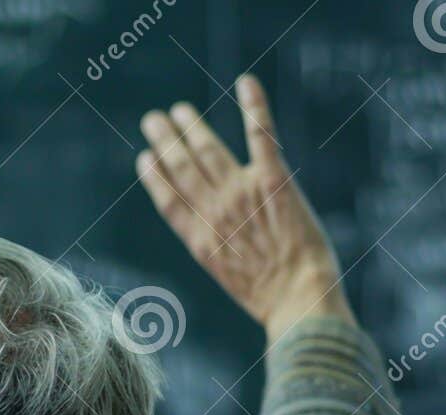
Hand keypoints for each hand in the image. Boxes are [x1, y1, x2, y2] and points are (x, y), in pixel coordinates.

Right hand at [137, 75, 352, 339]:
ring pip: (209, 149)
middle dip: (165, 140)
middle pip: (183, 167)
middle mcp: (215, 212)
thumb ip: (217, 248)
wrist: (300, 302)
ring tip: (179, 109)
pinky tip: (245, 83)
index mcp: (201, 240)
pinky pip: (260, 136)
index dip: (154, 176)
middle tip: (154, 119)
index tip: (146, 157)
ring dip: (192, 125)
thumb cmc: (271, 299)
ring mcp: (243, 194)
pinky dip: (253, 106)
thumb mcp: (229, 278)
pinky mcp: (275, 182)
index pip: (168, 200)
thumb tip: (212, 236)